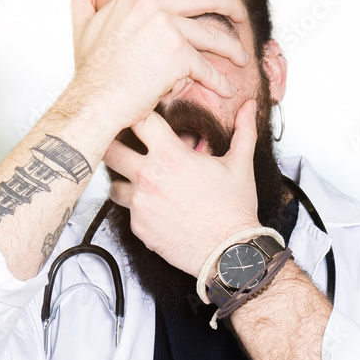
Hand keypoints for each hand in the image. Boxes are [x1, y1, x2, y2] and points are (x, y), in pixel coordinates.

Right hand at [66, 0, 249, 135]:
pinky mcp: (178, 55)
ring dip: (233, 49)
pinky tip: (225, 88)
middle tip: (241, 13)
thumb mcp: (83, 26)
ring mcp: (167, 27)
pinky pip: (207, 68)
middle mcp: (152, 3)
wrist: (95, 102)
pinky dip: (219, 81)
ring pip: (214, 35)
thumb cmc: (91, 72)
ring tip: (241, 58)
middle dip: (232, 4)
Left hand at [104, 99, 261, 278]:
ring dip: (124, 179)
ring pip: (113, 182)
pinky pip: (127, 211)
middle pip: (110, 149)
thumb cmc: (234, 210)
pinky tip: (158, 208)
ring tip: (144, 182)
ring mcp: (140, 203)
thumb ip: (243, 130)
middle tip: (123, 144)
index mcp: (171, 156)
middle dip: (115, 144)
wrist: (229, 252)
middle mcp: (149, 177)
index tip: (141, 116)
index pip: (139, 120)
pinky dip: (138, 207)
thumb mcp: (240, 164)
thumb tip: (249, 107)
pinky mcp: (138, 226)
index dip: (138, 114)